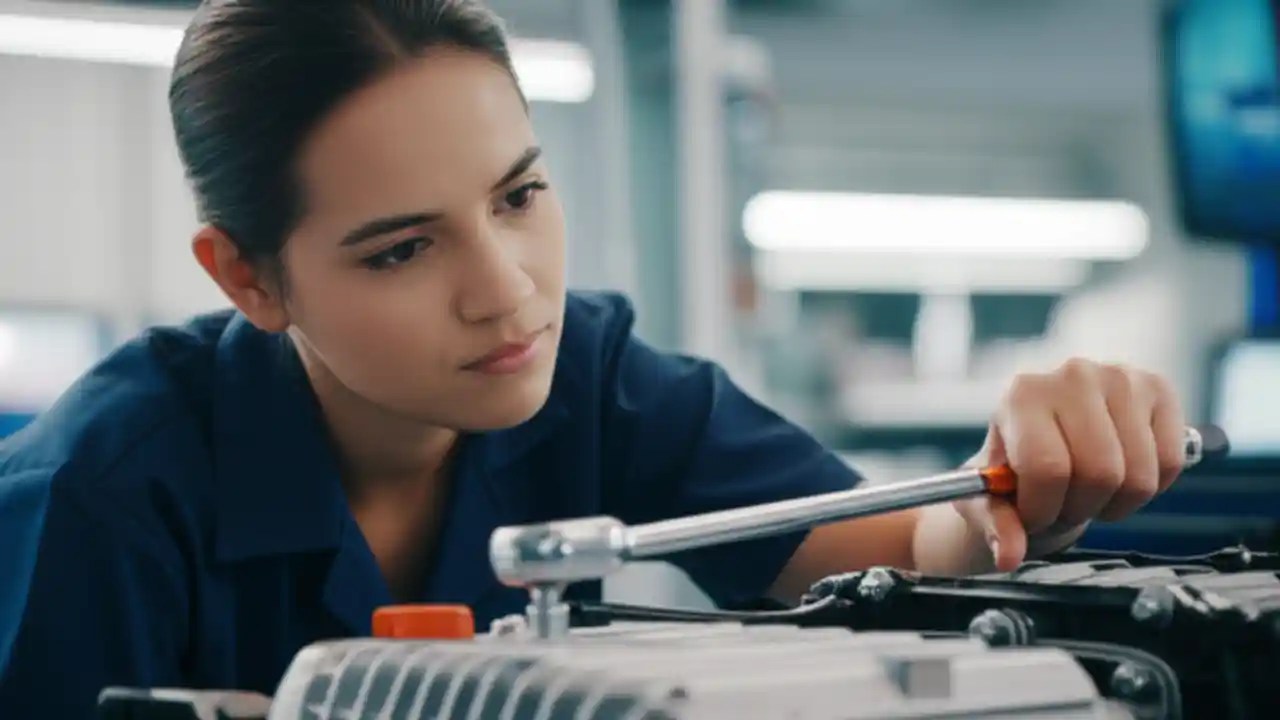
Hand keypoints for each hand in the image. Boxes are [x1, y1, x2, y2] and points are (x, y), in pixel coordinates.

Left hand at [954, 359, 1186, 570]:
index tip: (1032, 516)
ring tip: (1087, 491)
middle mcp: (1072, 376)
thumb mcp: (987, 501)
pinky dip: (1148, 487)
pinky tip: (1119, 477)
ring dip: (1113, 502)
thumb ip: (995, 527)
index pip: (1048, 468)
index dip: (1043, 509)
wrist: (1044, 446)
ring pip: (1137, 475)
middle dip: (1079, 508)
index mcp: (1022, 395)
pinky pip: (1169, 463)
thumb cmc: (1013, 473)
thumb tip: (1008, 556)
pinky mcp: (1157, 389)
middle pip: (1100, 474)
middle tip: (1063, 504)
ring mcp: (1120, 378)